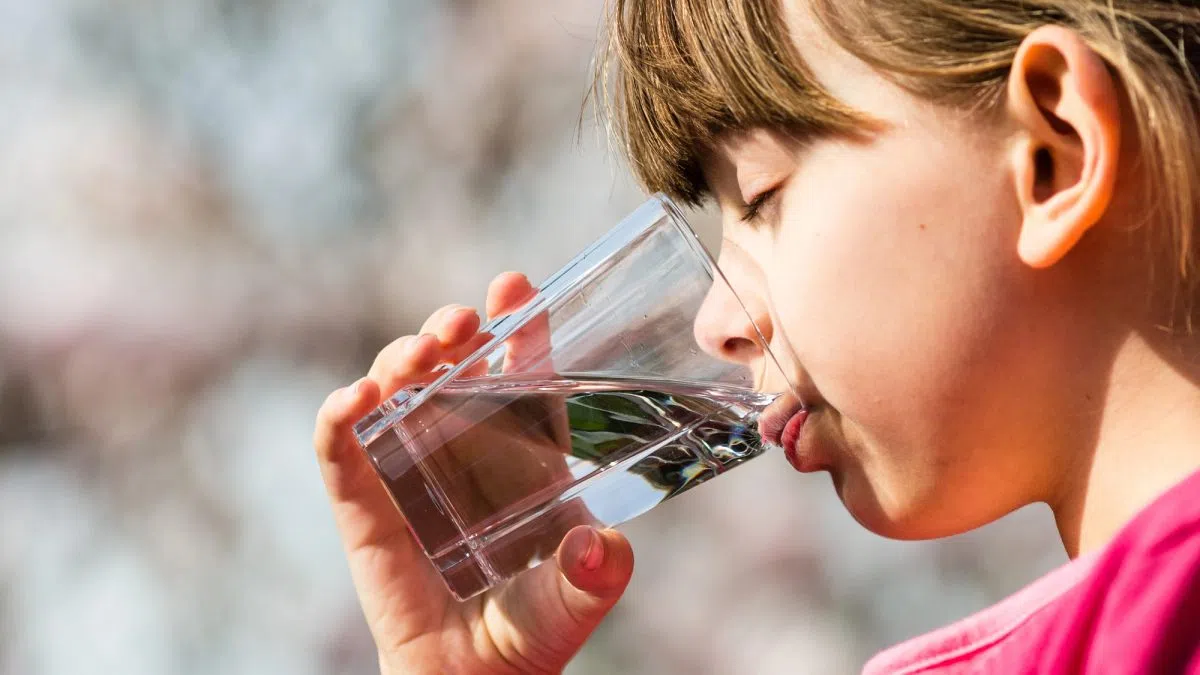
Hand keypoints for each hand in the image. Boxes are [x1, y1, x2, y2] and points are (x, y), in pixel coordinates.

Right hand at [314, 272, 634, 673]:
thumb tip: (602, 547)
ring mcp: (407, 467)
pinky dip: (340, 418)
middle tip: (463, 320)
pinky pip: (340, 448)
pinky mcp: (362, 501)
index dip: (519, 327)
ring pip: (396, 387)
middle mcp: (463, 446)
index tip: (516, 285)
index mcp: (523, 451)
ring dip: (401, 359)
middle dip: (452, 329)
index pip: (521, 373)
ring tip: (420, 356)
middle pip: (453, 364)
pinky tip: (356, 401)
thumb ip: (593, 577)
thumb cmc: (529, 630)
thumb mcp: (573, 600)